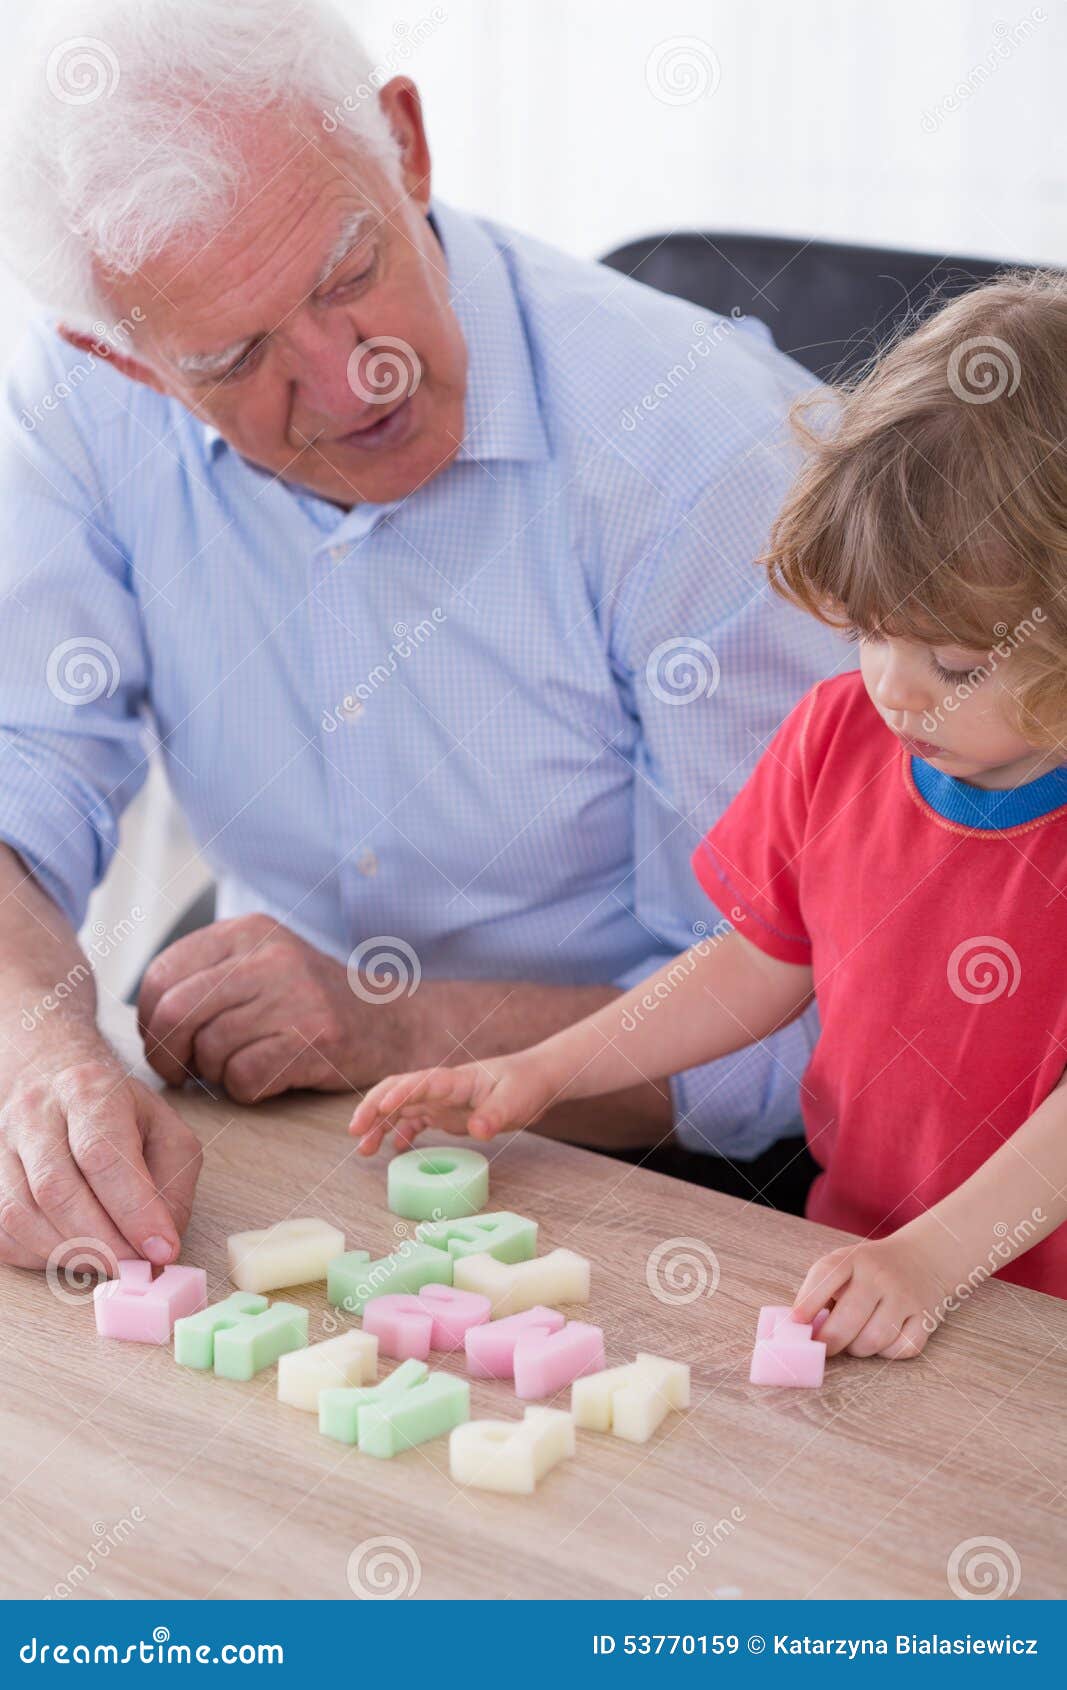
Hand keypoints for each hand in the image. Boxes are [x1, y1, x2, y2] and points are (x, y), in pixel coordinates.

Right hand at [0, 1051, 201, 1270]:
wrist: (56, 1081)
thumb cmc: (120, 1113)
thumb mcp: (167, 1132)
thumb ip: (173, 1186)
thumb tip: (159, 1245)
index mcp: (90, 1091)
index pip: (103, 1156)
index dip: (133, 1211)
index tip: (159, 1250)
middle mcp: (36, 1114)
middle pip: (57, 1190)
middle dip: (102, 1242)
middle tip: (134, 1267)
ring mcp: (3, 1146)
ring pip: (22, 1215)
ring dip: (71, 1253)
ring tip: (108, 1259)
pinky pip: (3, 1233)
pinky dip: (40, 1255)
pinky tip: (73, 1250)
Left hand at [138, 915, 413, 1101]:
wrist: (392, 1022)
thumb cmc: (310, 1003)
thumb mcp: (260, 964)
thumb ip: (207, 976)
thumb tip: (144, 1016)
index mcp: (247, 932)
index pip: (163, 974)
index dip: (149, 1020)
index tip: (163, 1043)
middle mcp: (270, 956)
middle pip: (177, 1011)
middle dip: (166, 1053)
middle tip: (179, 1072)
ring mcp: (296, 994)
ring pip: (209, 1048)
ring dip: (211, 1074)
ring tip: (232, 1071)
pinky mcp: (315, 1037)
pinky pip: (245, 1077)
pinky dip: (244, 1090)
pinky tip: (262, 1081)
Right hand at [349, 1055, 550, 1154]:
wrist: (535, 1080)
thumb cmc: (526, 1085)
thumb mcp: (515, 1102)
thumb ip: (495, 1115)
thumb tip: (478, 1129)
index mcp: (456, 1080)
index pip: (421, 1082)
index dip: (400, 1093)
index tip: (381, 1108)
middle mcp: (441, 1088)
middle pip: (398, 1091)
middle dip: (373, 1108)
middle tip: (354, 1131)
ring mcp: (440, 1100)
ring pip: (400, 1108)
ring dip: (379, 1125)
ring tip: (363, 1149)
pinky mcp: (444, 1113)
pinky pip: (414, 1121)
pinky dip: (400, 1134)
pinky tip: (393, 1152)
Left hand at [792, 1229, 952, 1359]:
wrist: (922, 1258)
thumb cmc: (870, 1269)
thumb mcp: (845, 1264)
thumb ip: (822, 1290)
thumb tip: (798, 1328)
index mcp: (853, 1259)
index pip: (826, 1275)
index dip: (807, 1301)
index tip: (796, 1323)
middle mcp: (879, 1275)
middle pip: (849, 1319)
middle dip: (830, 1341)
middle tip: (823, 1347)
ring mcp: (905, 1296)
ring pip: (874, 1340)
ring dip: (858, 1348)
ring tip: (854, 1340)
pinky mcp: (926, 1317)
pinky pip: (902, 1349)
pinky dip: (887, 1353)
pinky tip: (882, 1341)